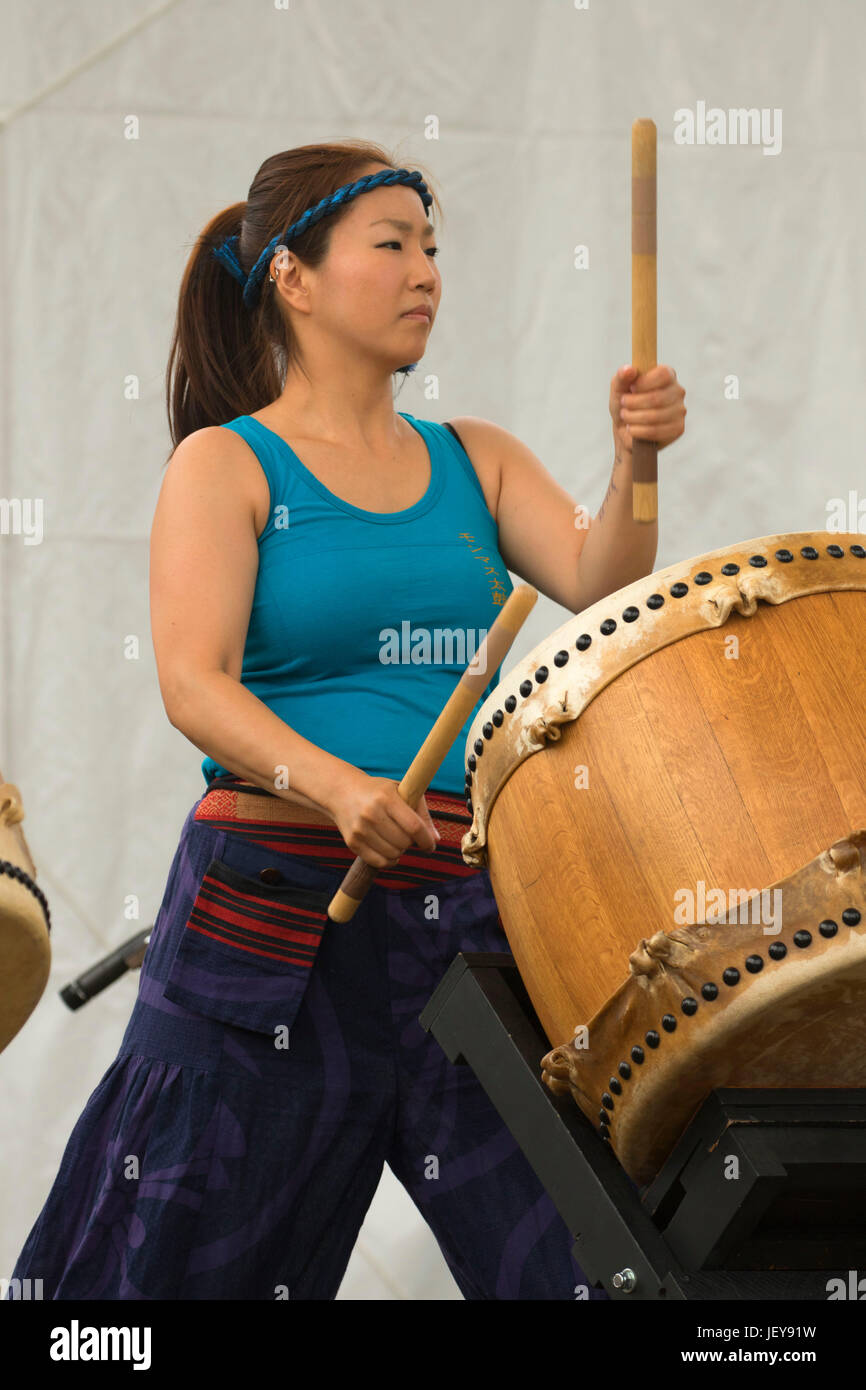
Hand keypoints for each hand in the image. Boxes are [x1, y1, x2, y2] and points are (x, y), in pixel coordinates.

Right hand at [324, 766, 438, 868]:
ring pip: (393, 854)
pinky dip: (389, 860)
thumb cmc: (380, 792)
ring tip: (396, 839)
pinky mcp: (352, 842)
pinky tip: (389, 850)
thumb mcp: (402, 793)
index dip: (426, 840)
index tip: (430, 845)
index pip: (414, 826)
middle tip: (407, 835)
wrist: (343, 792)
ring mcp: (360, 829)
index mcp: (386, 798)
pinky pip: (379, 862)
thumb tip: (436, 840)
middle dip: (411, 843)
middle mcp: (371, 813)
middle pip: (404, 842)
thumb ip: (422, 814)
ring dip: (400, 850)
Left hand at [610, 363, 686, 453]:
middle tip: (624, 405)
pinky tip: (632, 429)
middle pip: (657, 397)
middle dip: (633, 403)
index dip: (644, 383)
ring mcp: (680, 411)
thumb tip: (629, 370)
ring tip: (625, 417)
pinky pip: (656, 431)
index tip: (631, 389)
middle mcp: (678, 391)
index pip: (663, 374)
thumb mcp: (619, 388)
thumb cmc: (624, 405)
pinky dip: (638, 431)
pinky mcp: (678, 429)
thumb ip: (621, 377)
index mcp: (667, 375)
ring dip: (633, 418)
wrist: (626, 430)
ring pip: (655, 416)